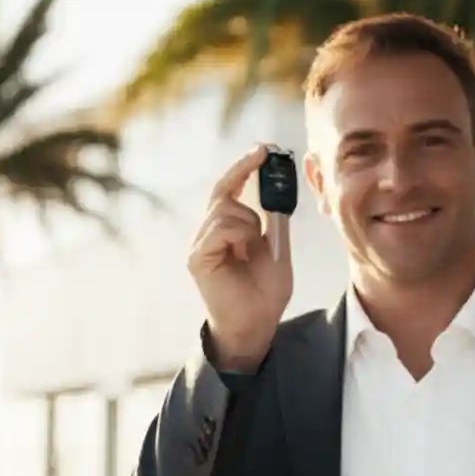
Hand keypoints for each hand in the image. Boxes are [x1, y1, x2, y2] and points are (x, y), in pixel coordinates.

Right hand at [187, 144, 292, 371]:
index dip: (243, 167)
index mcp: (224, 231)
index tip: (263, 148)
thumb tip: (276, 189)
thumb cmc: (264, 294)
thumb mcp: (276, 248)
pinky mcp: (198, 258)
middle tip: (267, 154)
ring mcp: (199, 245)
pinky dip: (240, 233)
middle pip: (223, 192)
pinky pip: (221, 227)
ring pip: (225, 209)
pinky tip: (244, 252)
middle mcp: (206, 235)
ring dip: (250, 221)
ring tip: (254, 246)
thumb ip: (273, 221)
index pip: (227, 190)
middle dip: (246, 170)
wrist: (257, 327)